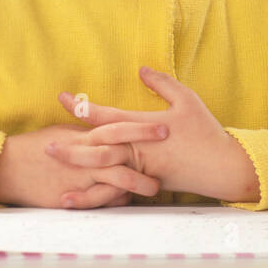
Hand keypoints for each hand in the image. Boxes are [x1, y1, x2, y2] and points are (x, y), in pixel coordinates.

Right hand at [0, 122, 165, 208]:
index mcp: (84, 136)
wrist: (8, 168)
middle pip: (121, 155)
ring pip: (113, 182)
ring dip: (136, 185)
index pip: (118, 129)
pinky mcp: (70, 198)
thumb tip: (110, 123)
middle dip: (147, 157)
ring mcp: (78, 179)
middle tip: (171, 159)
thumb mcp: (66, 132)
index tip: (165, 126)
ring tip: (157, 188)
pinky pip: (97, 202)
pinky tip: (128, 202)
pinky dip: (113, 201)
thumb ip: (90, 129)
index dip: (142, 128)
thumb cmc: (38, 146)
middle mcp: (83, 157)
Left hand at [54, 66, 259, 202]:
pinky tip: (78, 198)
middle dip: (71, 146)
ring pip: (104, 172)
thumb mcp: (187, 99)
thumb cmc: (205, 131)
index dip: (83, 106)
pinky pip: (116, 190)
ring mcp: (142, 170)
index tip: (62, 98)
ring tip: (57, 174)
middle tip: (47, 145)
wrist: (221, 166)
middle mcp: (139, 150)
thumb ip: (162, 83)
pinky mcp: (146, 186)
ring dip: (78, 172)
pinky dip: (96, 194)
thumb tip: (140, 69)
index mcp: (145, 127)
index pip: (107, 115)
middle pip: (98, 148)